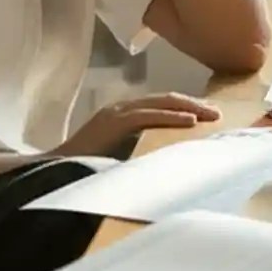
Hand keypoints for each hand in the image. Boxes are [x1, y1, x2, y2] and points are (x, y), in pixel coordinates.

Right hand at [50, 93, 221, 157]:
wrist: (53, 171)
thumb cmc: (86, 168)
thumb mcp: (121, 154)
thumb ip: (140, 147)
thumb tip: (171, 154)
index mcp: (124, 114)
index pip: (162, 105)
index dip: (187, 108)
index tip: (209, 116)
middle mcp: (122, 108)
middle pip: (166, 99)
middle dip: (194, 104)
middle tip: (218, 114)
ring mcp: (117, 112)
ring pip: (161, 103)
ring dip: (189, 108)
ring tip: (210, 115)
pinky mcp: (114, 122)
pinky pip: (148, 115)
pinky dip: (171, 116)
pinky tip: (190, 121)